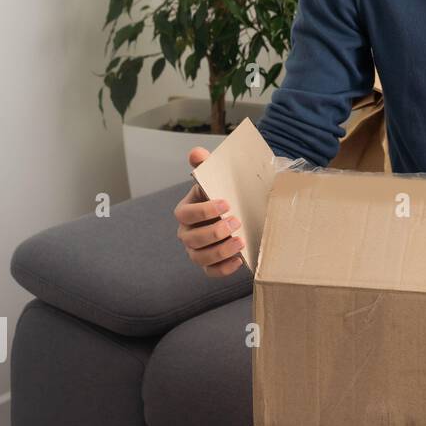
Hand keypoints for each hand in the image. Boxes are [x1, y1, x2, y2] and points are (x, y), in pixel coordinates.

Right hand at [173, 147, 245, 278]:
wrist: (240, 211)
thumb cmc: (225, 195)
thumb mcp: (217, 179)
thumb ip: (206, 165)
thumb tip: (196, 153)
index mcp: (186, 211)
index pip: (185, 214)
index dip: (204, 211)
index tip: (227, 204)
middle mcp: (187, 233)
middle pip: (191, 238)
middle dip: (213, 232)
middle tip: (236, 223)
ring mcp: (196, 250)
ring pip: (199, 257)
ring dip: (219, 251)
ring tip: (240, 243)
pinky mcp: (210, 264)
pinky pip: (211, 272)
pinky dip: (223, 269)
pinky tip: (239, 261)